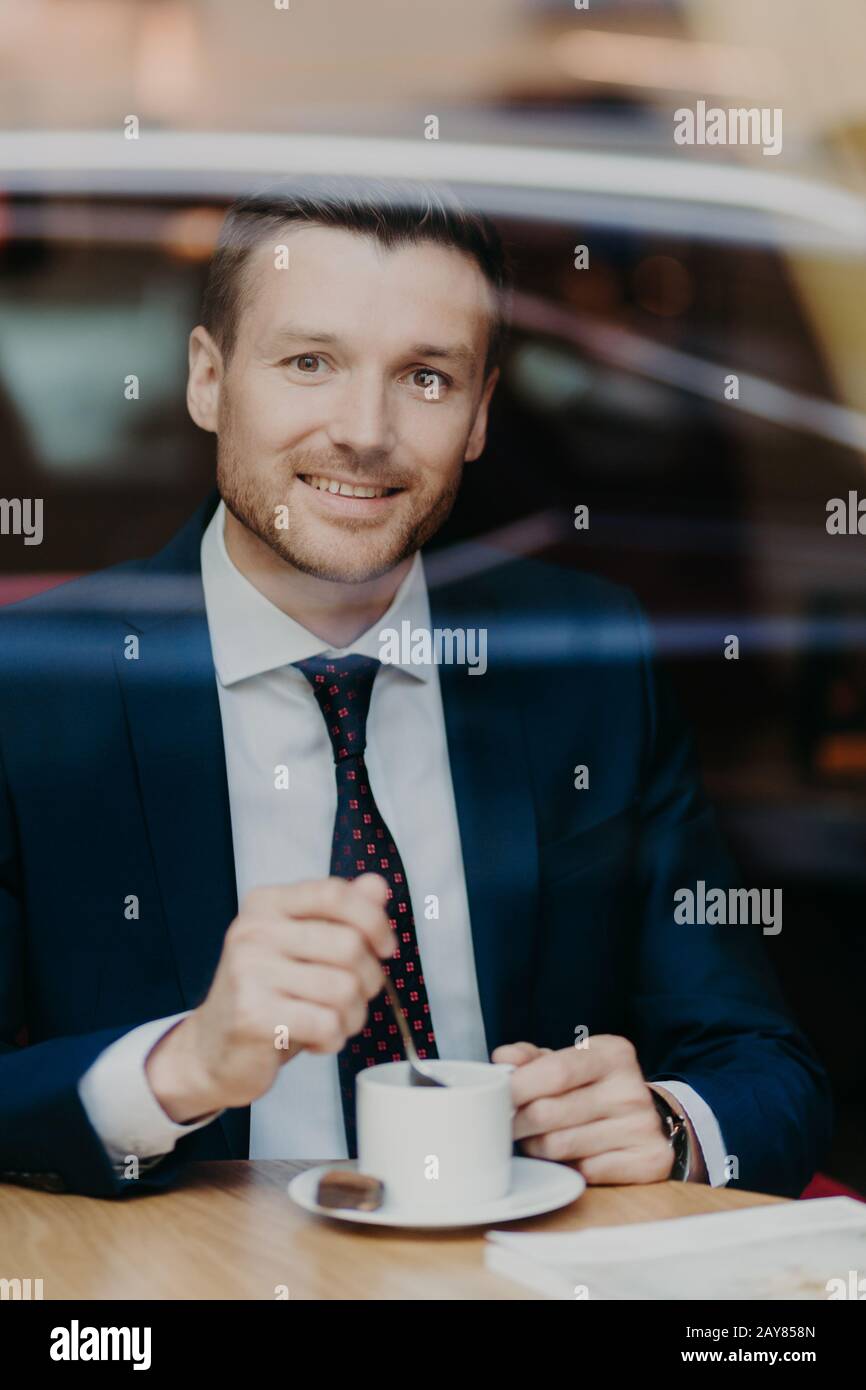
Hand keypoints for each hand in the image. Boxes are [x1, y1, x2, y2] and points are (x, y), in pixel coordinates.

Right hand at [146, 874, 394, 1121]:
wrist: (212, 1050)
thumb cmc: (266, 995)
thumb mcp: (301, 946)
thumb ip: (340, 914)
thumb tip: (377, 886)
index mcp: (266, 905)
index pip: (334, 893)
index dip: (374, 920)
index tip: (386, 947)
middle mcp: (253, 931)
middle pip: (349, 944)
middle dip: (369, 979)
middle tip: (355, 996)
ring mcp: (250, 972)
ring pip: (344, 988)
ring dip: (352, 1015)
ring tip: (333, 1020)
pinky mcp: (253, 1016)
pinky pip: (327, 1023)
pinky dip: (333, 1038)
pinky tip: (316, 1039)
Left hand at [491, 1036, 682, 1184]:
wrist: (651, 1117)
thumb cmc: (595, 1087)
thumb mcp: (570, 1061)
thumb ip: (533, 1058)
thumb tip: (504, 1058)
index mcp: (613, 1054)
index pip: (555, 1071)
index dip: (517, 1086)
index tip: (496, 1096)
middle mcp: (631, 1090)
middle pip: (548, 1113)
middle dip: (517, 1121)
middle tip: (506, 1124)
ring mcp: (642, 1128)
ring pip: (559, 1146)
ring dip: (536, 1146)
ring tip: (535, 1138)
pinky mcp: (648, 1162)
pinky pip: (584, 1171)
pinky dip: (567, 1167)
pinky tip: (567, 1157)